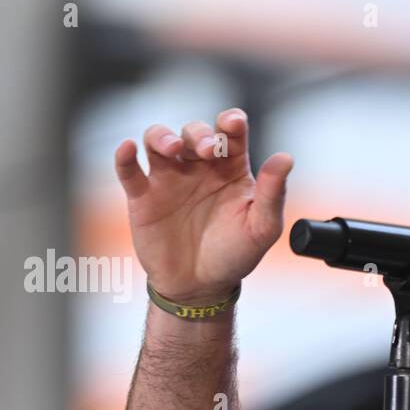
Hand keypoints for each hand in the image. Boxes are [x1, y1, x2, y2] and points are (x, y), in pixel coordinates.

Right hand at [113, 108, 293, 303]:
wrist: (201, 287)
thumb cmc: (234, 255)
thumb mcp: (261, 228)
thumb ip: (272, 193)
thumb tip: (285, 158)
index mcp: (230, 169)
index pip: (231, 135)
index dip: (231, 122)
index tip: (233, 123)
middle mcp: (199, 167)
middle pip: (193, 132)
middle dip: (199, 134)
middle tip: (207, 149)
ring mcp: (169, 178)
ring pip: (158, 140)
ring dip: (162, 136)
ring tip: (171, 148)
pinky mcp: (143, 196)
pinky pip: (129, 170)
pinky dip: (124, 156)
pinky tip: (127, 149)